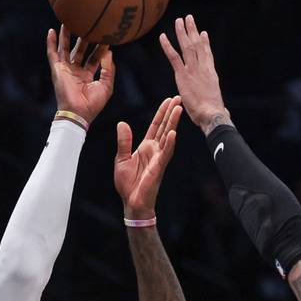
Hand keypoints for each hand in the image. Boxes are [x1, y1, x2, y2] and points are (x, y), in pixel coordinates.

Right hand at [48, 26, 113, 124]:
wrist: (78, 112)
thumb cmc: (93, 104)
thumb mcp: (106, 86)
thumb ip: (108, 69)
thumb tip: (108, 53)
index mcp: (87, 76)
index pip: (94, 58)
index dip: (100, 48)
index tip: (106, 37)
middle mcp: (75, 71)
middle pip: (79, 50)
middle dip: (83, 38)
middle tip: (88, 24)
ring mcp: (65, 70)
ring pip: (65, 48)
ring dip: (66, 36)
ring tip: (69, 21)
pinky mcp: (57, 69)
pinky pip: (52, 53)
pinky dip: (51, 42)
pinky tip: (51, 31)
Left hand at [114, 96, 181, 217]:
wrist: (132, 202)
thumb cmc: (128, 183)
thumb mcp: (121, 158)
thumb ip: (124, 141)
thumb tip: (122, 123)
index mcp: (146, 147)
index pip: (156, 126)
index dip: (162, 112)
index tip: (168, 100)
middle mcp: (155, 150)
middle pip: (165, 127)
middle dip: (171, 112)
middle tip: (179, 98)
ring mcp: (158, 158)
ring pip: (168, 137)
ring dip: (173, 123)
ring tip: (179, 109)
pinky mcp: (158, 168)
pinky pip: (165, 153)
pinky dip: (169, 143)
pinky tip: (173, 133)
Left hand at [158, 15, 229, 133]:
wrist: (211, 114)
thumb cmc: (214, 113)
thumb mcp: (217, 103)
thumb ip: (216, 101)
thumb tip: (224, 109)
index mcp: (211, 74)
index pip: (207, 54)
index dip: (205, 43)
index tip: (203, 33)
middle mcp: (203, 68)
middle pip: (197, 45)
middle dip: (193, 30)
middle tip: (189, 18)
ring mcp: (193, 70)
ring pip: (187, 46)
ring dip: (182, 32)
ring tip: (179, 20)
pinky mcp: (183, 75)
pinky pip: (174, 57)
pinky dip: (168, 46)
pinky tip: (163, 36)